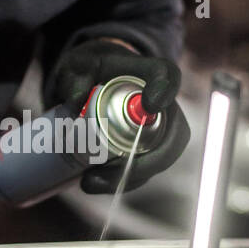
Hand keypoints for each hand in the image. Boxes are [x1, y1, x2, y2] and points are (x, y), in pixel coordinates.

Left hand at [45, 37, 189, 194]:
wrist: (92, 82)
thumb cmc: (91, 69)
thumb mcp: (78, 65)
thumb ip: (75, 76)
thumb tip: (77, 99)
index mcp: (151, 73)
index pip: (167, 77)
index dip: (165, 91)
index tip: (150, 104)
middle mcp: (163, 106)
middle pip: (173, 135)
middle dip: (147, 159)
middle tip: (112, 167)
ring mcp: (158, 132)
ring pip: (158, 161)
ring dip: (129, 177)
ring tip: (90, 181)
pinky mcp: (145, 152)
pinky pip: (141, 172)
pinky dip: (119, 181)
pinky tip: (93, 182)